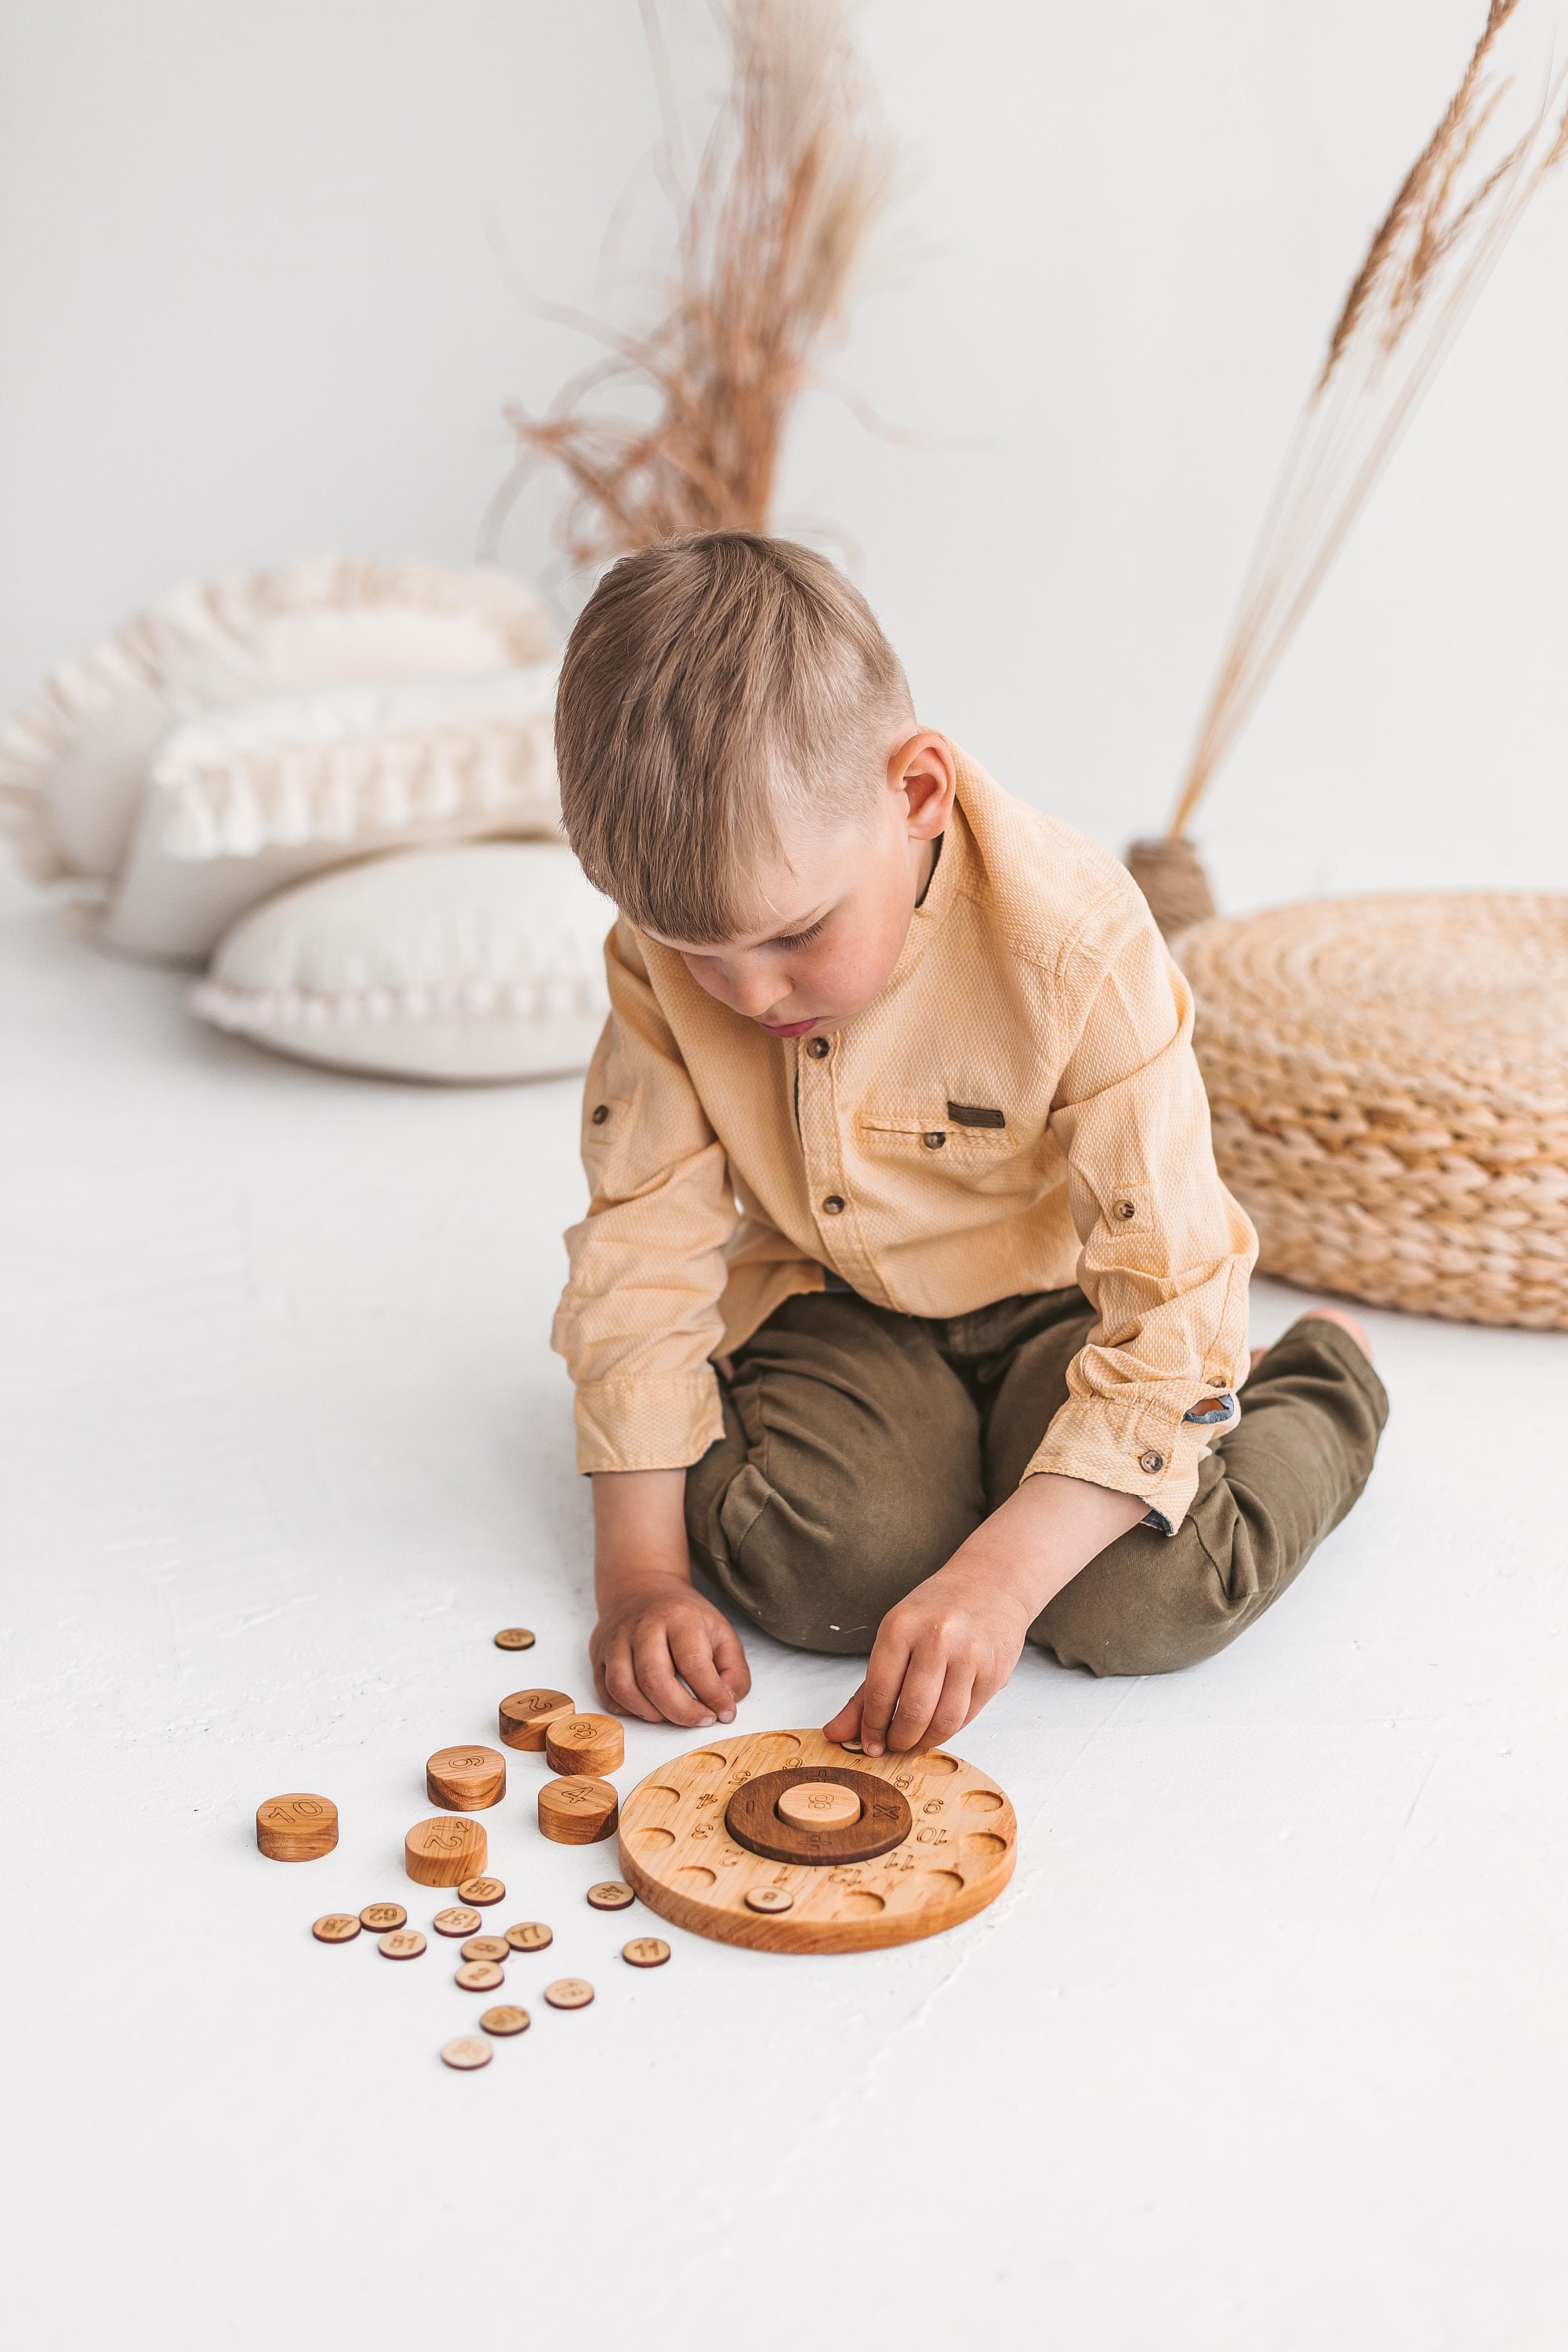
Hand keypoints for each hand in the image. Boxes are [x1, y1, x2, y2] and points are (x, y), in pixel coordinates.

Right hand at [591, 1572, 750, 1727]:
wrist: (641, 1588)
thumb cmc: (685, 1617)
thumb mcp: (721, 1633)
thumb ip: (733, 1671)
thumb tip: (727, 1707)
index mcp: (678, 1617)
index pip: (693, 1663)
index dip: (712, 1695)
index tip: (724, 1712)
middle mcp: (642, 1627)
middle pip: (654, 1679)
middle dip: (681, 1711)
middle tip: (701, 1720)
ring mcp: (615, 1641)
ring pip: (623, 1689)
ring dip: (651, 1713)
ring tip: (672, 1714)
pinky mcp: (598, 1655)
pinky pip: (607, 1694)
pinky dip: (629, 1710)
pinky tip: (649, 1706)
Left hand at [824, 1472, 1146, 1753]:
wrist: (992, 1582)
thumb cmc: (937, 1610)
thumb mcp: (895, 1635)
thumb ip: (865, 1691)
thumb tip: (835, 1733)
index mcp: (901, 1626)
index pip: (879, 1692)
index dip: (871, 1727)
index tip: (870, 1744)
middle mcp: (937, 1638)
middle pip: (912, 1712)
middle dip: (899, 1740)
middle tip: (894, 1746)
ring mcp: (970, 1655)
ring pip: (944, 1722)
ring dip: (925, 1741)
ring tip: (916, 1739)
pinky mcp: (995, 1672)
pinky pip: (967, 1716)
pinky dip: (949, 1729)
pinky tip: (939, 1723)